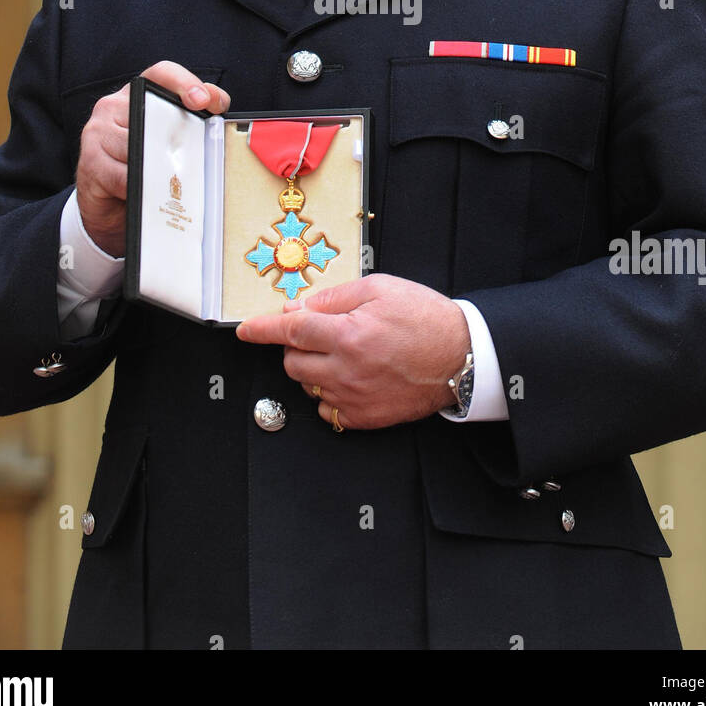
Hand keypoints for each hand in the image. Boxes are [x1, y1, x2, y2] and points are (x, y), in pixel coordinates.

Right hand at [75, 60, 229, 256]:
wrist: (104, 204)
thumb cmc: (142, 167)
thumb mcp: (165, 141)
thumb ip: (190, 122)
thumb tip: (217, 111)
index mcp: (136, 95)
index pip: (162, 74)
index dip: (185, 83)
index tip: (204, 100)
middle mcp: (113, 106)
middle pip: (155, 114)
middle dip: (179, 136)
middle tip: (194, 156)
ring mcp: (98, 131)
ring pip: (140, 146)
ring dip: (160, 168)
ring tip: (169, 183)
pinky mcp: (90, 161)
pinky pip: (124, 175)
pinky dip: (142, 187)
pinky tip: (147, 192)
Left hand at [236, 274, 470, 429]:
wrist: (461, 356)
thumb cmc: (425, 319)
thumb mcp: (381, 288)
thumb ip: (334, 297)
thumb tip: (299, 307)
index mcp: (349, 334)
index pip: (291, 329)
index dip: (262, 329)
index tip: (245, 330)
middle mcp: (347, 369)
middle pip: (292, 361)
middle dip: (295, 346)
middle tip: (318, 333)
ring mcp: (354, 397)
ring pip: (307, 385)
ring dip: (312, 368)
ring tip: (341, 353)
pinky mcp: (365, 417)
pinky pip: (326, 410)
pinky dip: (328, 393)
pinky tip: (349, 377)